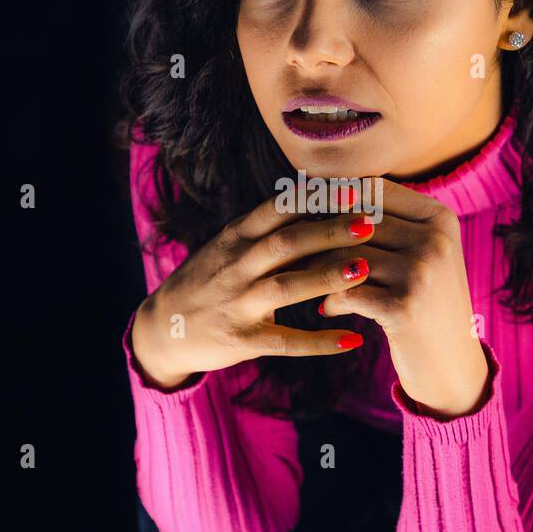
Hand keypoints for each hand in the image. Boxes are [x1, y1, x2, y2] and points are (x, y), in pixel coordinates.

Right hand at [129, 190, 376, 390]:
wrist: (163, 327)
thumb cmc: (209, 280)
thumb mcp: (228, 245)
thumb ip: (266, 228)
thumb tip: (317, 195)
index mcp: (235, 238)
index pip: (277, 209)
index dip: (315, 198)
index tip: (351, 189)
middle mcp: (236, 266)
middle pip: (286, 243)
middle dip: (329, 231)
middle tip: (369, 223)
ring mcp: (238, 304)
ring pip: (286, 287)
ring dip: (326, 277)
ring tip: (364, 269)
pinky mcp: (242, 340)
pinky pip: (285, 341)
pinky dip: (319, 342)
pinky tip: (352, 340)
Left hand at [318, 179, 490, 417]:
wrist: (451, 365)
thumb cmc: (426, 304)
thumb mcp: (422, 255)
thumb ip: (388, 222)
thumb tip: (323, 190)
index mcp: (439, 219)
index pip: (372, 189)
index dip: (332, 194)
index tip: (304, 207)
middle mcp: (434, 240)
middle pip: (353, 222)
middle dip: (319, 238)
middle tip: (295, 253)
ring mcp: (421, 273)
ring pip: (344, 256)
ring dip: (319, 273)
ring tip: (310, 284)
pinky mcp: (404, 307)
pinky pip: (345, 291)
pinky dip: (331, 301)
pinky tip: (327, 309)